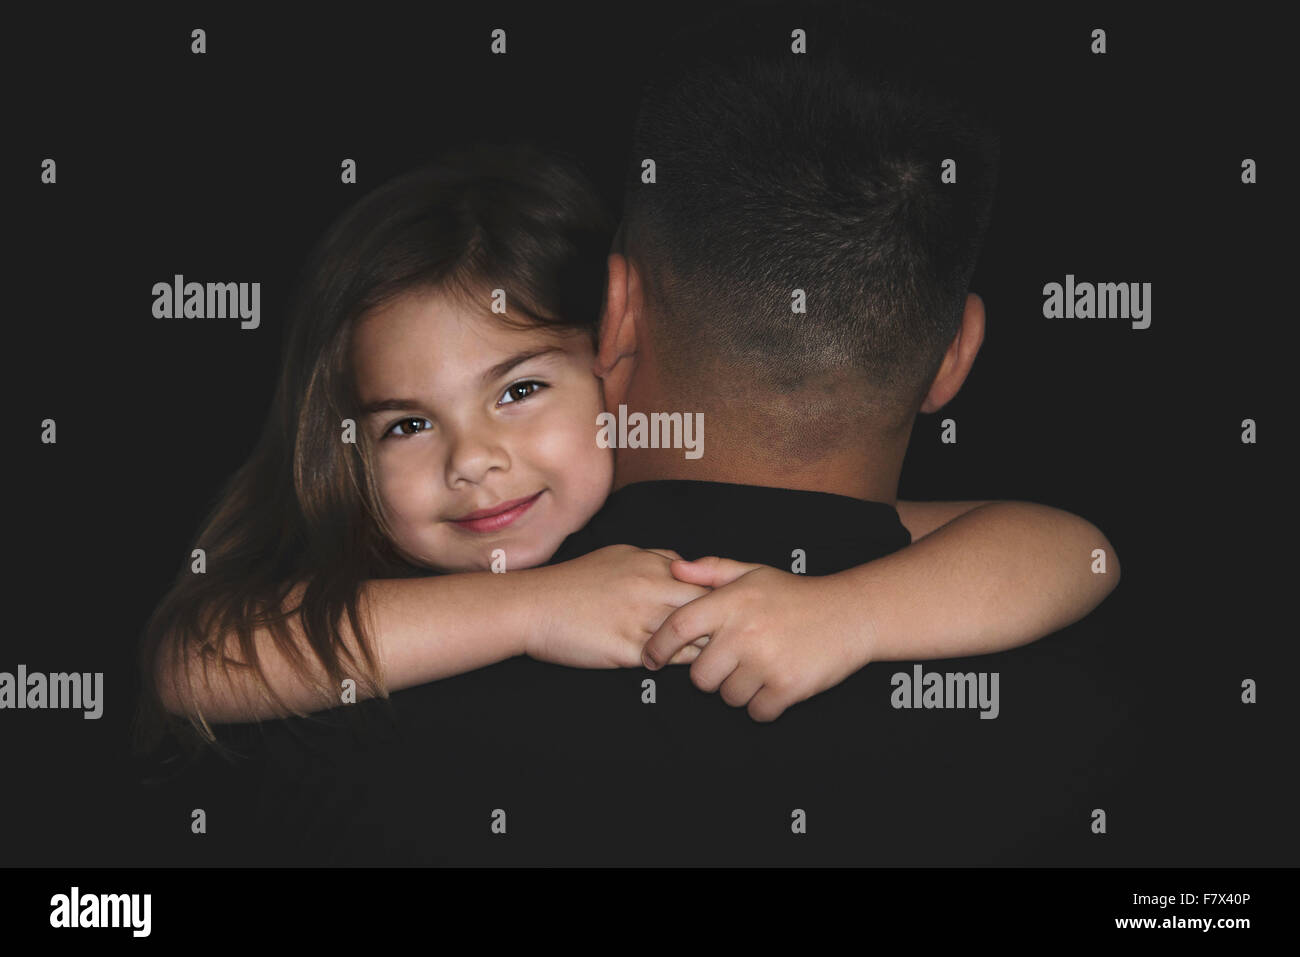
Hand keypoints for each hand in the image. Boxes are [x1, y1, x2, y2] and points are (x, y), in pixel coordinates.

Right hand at [525, 545, 711, 668]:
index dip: (718, 595)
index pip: (703, 577)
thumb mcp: (618, 554)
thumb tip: (683, 564)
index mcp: (650, 564)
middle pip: (707, 604)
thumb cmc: (574, 582)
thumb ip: (655, 557)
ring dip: (706, 644)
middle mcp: (651, 588)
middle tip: (728, 633)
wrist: (534, 606)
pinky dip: (681, 662)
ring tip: (712, 652)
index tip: (723, 608)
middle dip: (721, 619)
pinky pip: (670, 658)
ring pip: (694, 633)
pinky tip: (681, 664)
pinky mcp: (628, 649)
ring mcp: (641, 619)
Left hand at [642, 557, 876, 721]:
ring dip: (738, 690)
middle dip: (709, 675)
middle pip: (700, 676)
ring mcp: (766, 662)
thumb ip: (712, 571)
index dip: (658, 646)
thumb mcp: (754, 572)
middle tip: (730, 663)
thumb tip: (673, 568)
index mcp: (732, 602)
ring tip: (759, 668)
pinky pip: (756, 712)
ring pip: (728, 697)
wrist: (851, 614)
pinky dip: (763, 706)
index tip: (651, 660)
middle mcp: (745, 632)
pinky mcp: (788, 688)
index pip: (678, 627)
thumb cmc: (796, 594)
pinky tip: (775, 686)